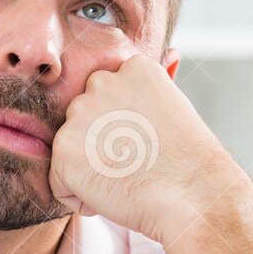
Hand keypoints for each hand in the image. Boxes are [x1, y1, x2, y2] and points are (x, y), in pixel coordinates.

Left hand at [49, 53, 252, 253]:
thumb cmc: (190, 163)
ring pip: (70, 150)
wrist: (193, 197)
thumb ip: (147, 90)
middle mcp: (102, 81)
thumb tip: (170, 56)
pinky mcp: (64, 147)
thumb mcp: (173, 107)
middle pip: (84, 121)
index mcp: (132, 67)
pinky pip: (59, 181)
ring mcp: (80, 113)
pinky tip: (114, 194)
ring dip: (90, 171)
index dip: (124, 130)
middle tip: (137, 164)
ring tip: (127, 178)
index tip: (148, 144)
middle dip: (102, 146)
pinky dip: (80, 197)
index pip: (106, 98)